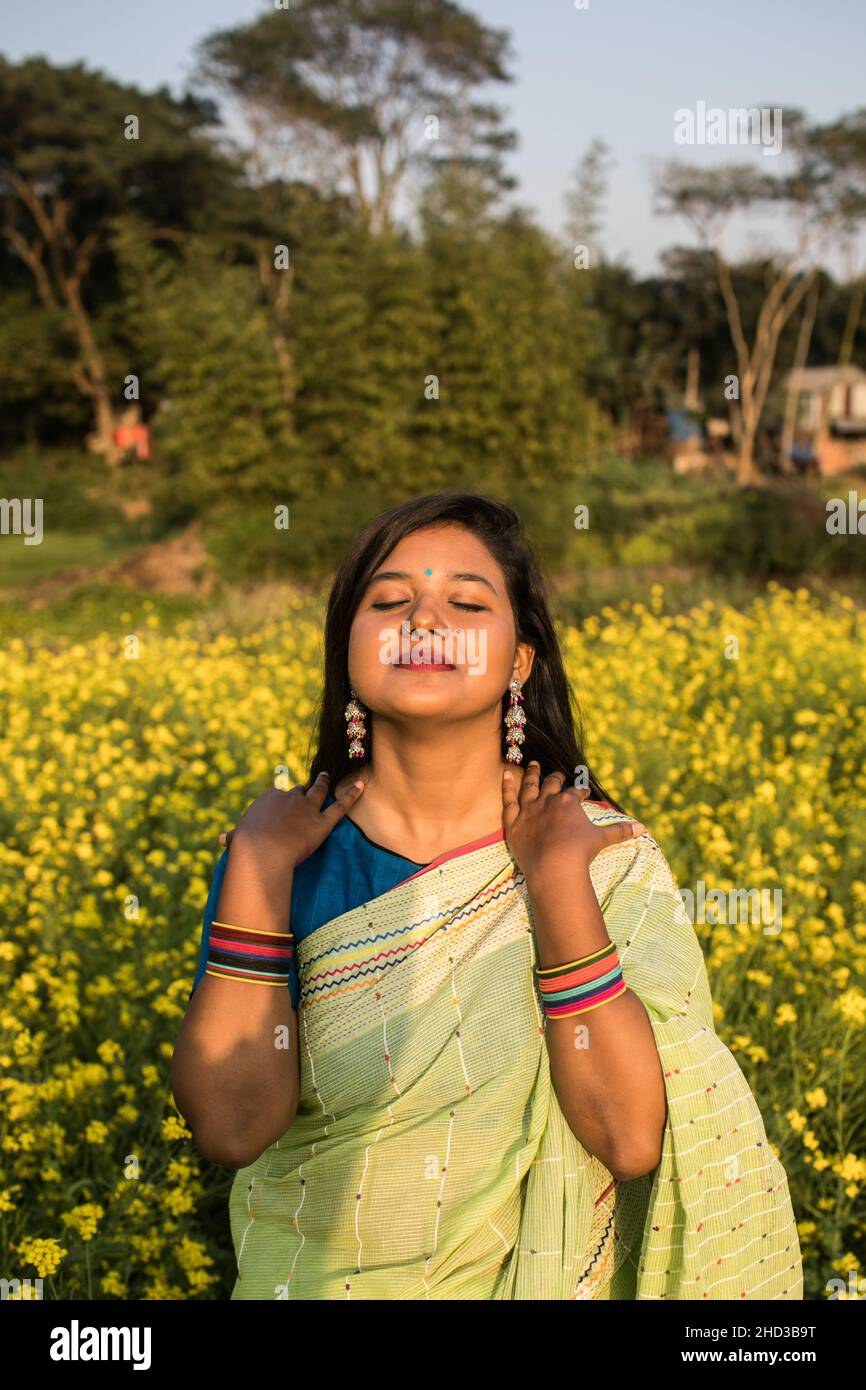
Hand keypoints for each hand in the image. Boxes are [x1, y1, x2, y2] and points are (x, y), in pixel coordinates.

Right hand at [218, 771, 364, 869]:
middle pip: (299, 792)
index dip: (282, 803)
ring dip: (323, 783)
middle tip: (307, 792)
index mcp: (270, 797)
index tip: (282, 810)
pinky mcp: (322, 823)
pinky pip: (340, 806)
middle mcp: (290, 798)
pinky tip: (362, 785)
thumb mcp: (237, 838)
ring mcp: (307, 809)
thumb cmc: (246, 847)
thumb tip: (223, 839)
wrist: (262, 851)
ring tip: (327, 776)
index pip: (279, 796)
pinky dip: (352, 795)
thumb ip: (234, 836)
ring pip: (318, 791)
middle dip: (302, 794)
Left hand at [502, 760, 645, 887]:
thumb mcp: (602, 839)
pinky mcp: (514, 822)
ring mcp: (529, 810)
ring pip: (529, 786)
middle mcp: (548, 801)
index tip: (583, 792)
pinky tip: (505, 774)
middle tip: (556, 774)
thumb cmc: (580, 852)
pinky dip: (506, 786)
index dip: (580, 791)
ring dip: (532, 774)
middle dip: (555, 777)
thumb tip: (643, 828)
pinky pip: (508, 799)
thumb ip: (620, 831)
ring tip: (533, 764)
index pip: (575, 792)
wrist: (554, 867)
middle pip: (551, 784)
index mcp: (568, 802)